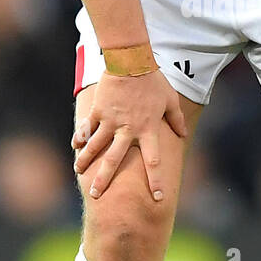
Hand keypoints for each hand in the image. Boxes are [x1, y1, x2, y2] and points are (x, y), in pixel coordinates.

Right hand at [72, 69, 186, 200]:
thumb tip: (184, 134)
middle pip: (114, 160)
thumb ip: (177, 119)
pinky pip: (87, 128)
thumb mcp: (170, 100)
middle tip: (97, 195)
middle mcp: (128, 130)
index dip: (157, 181)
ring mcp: (110, 121)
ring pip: (95, 146)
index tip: (158, 198)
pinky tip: (75, 148)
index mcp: (148, 130)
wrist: (131, 62)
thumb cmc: (153, 81)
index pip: (154, 162)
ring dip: (86, 161)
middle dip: (105, 179)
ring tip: (78, 172)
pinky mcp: (98, 111)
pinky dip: (80, 138)